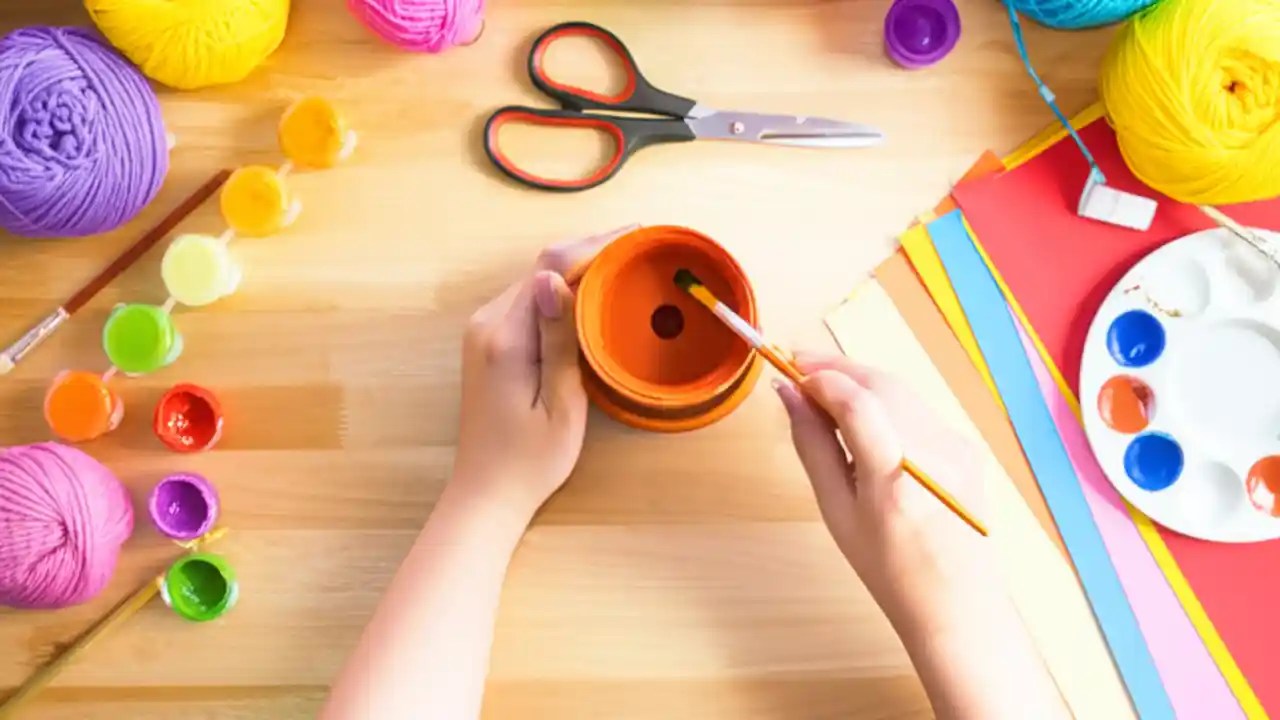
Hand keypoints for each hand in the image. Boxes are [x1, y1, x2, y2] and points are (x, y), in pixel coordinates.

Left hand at [449, 225, 637, 522]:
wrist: (486, 492)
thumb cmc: (530, 461)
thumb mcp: (559, 404)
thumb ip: (559, 340)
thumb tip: (555, 279)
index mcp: (506, 337)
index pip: (551, 266)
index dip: (595, 244)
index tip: (637, 236)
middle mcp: (487, 323)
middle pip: (542, 266)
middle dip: (591, 251)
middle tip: (642, 249)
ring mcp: (484, 330)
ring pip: (536, 281)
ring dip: (578, 268)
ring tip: (626, 265)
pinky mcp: (489, 341)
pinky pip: (529, 300)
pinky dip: (562, 291)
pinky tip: (593, 296)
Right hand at [774, 352, 996, 634]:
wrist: (957, 604)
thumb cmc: (888, 569)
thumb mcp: (837, 512)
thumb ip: (813, 446)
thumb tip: (789, 395)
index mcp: (896, 477)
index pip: (857, 401)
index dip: (820, 377)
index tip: (788, 368)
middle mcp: (934, 453)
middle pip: (882, 384)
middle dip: (838, 368)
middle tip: (798, 365)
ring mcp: (958, 447)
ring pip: (902, 391)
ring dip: (860, 381)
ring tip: (824, 390)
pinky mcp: (968, 447)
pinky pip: (918, 409)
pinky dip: (886, 401)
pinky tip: (863, 417)